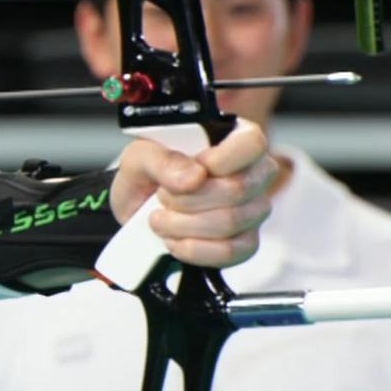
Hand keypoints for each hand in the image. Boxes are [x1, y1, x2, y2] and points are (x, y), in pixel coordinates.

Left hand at [109, 119, 275, 268]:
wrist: (136, 209)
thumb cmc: (147, 174)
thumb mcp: (140, 157)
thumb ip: (162, 160)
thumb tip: (194, 177)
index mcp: (234, 139)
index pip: (252, 144)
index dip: (220, 160)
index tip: (191, 170)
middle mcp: (253, 173)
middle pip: (238, 189)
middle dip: (187, 198)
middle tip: (162, 196)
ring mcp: (254, 210)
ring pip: (230, 222)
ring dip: (183, 225)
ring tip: (161, 218)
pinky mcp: (246, 243)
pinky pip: (229, 252)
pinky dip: (192, 248)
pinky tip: (175, 239)